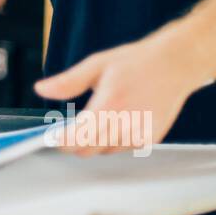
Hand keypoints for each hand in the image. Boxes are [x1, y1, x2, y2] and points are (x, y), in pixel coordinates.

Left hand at [32, 36, 207, 155]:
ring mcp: (140, 133)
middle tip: (71, 128)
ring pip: (106, 151)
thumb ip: (67, 82)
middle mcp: (125, 123)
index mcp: (108, 105)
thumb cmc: (136, 62)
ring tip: (99, 118)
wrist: (174, 64)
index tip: (53, 136)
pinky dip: (115, 141)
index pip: (77, 139)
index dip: (61, 141)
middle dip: (75, 143)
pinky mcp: (151, 138)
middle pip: (88, 150)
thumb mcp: (96, 64)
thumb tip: (41, 89)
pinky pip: (124, 149)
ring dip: (96, 142)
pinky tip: (118, 121)